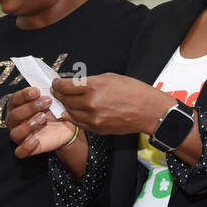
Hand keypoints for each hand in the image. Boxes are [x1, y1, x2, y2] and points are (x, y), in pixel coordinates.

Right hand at [6, 86, 78, 157]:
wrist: (68, 125)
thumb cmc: (57, 109)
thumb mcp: (55, 97)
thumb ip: (50, 89)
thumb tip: (53, 81)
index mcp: (18, 106)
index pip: (14, 100)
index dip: (23, 95)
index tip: (37, 91)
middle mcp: (16, 121)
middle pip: (13, 116)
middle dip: (29, 107)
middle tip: (47, 102)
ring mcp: (21, 135)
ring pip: (15, 133)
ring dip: (28, 124)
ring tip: (43, 118)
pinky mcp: (28, 148)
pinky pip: (20, 151)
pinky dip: (26, 146)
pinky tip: (35, 139)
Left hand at [51, 73, 175, 135]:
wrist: (150, 111)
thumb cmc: (136, 92)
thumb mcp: (111, 78)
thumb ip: (90, 81)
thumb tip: (75, 83)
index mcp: (94, 87)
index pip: (65, 86)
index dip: (57, 84)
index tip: (57, 83)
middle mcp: (91, 103)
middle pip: (64, 99)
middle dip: (59, 94)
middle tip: (58, 91)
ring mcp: (93, 118)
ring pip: (69, 111)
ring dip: (66, 105)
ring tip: (67, 101)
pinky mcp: (97, 128)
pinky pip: (78, 122)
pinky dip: (74, 116)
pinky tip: (75, 111)